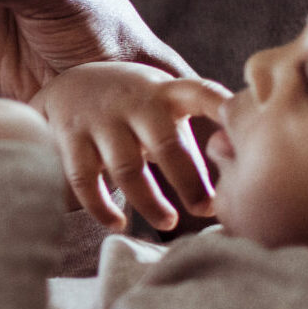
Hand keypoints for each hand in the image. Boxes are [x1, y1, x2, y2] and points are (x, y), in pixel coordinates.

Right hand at [31, 61, 229, 230]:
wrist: (70, 85)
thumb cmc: (133, 108)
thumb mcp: (163, 105)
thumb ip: (189, 134)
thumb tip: (230, 176)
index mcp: (165, 92)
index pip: (199, 92)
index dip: (220, 106)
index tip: (237, 122)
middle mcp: (134, 103)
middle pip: (165, 144)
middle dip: (188, 181)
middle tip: (206, 209)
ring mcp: (100, 120)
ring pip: (127, 169)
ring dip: (150, 201)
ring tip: (169, 222)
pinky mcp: (71, 138)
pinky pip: (85, 180)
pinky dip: (102, 207)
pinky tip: (118, 223)